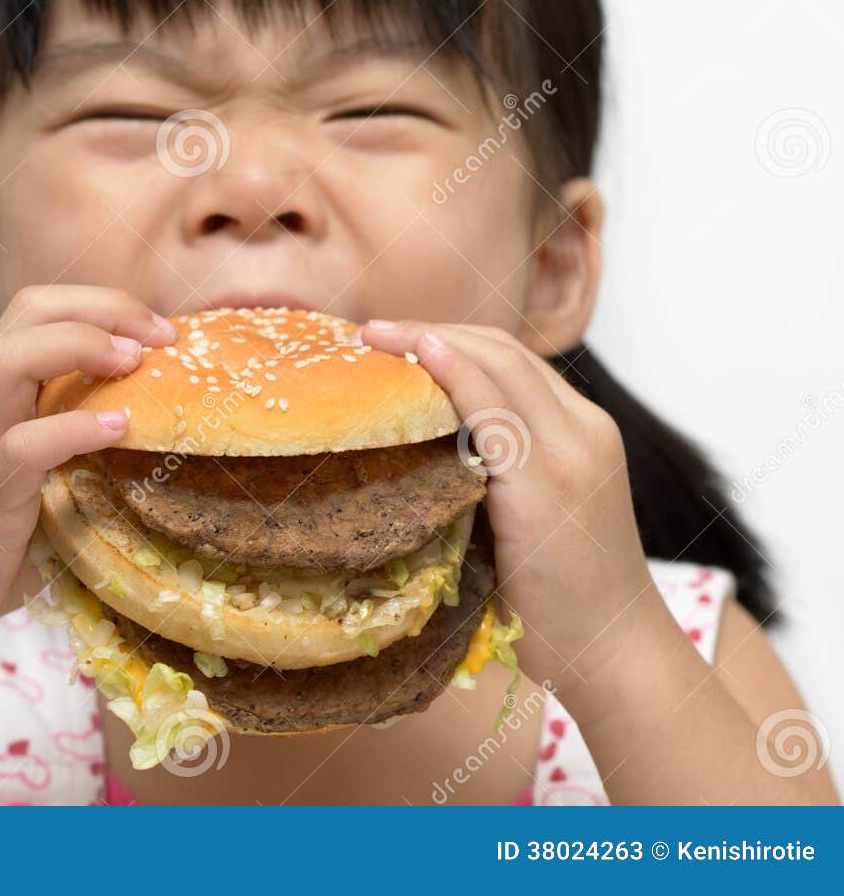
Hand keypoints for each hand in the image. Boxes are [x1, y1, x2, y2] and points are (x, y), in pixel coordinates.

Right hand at [0, 285, 175, 684]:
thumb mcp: (13, 482)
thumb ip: (57, 454)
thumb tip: (138, 447)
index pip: (37, 312)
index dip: (101, 305)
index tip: (157, 332)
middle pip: (27, 311)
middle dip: (103, 306)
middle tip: (162, 334)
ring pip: (7, 359)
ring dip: (81, 345)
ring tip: (135, 361)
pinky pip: (22, 447)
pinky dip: (74, 428)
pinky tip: (118, 428)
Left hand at [356, 319, 661, 693]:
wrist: (613, 652)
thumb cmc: (560, 599)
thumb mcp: (527, 514)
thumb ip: (489, 472)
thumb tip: (413, 453)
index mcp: (581, 430)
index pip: (510, 361)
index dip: (450, 340)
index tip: (395, 339)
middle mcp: (584, 428)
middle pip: (502, 351)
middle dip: (432, 331)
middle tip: (370, 330)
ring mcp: (571, 452)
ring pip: (498, 366)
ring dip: (431, 341)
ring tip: (375, 336)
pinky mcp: (549, 482)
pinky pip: (496, 410)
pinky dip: (456, 374)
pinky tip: (420, 357)